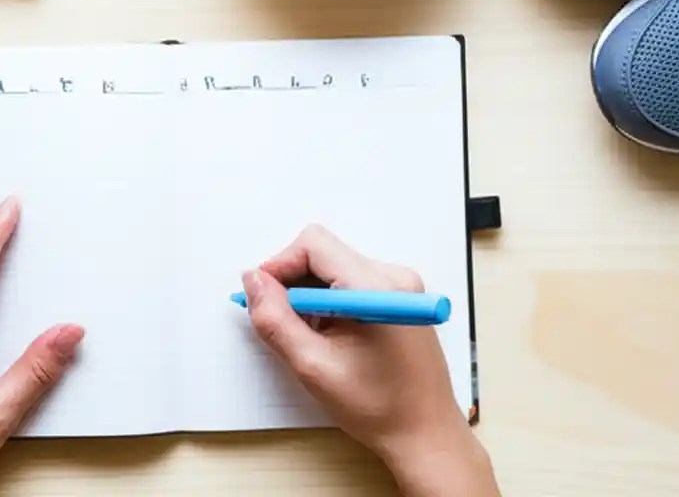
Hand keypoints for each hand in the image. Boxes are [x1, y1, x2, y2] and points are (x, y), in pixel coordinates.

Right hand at [242, 225, 498, 496]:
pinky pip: (351, 282)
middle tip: (282, 325)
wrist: (426, 434)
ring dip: (311, 296)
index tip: (263, 298)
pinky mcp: (398, 298)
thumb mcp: (313, 366)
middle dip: (293, 282)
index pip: (314, 244)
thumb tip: (253, 280)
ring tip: (311, 338)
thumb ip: (275, 319)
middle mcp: (393, 276)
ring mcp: (400, 286)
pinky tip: (331, 337)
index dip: (279, 265)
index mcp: (375, 287)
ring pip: (334, 268)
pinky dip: (329, 302)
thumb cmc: (378, 407)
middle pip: (324, 253)